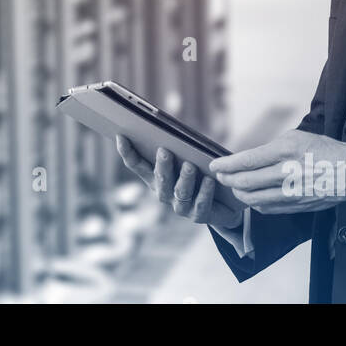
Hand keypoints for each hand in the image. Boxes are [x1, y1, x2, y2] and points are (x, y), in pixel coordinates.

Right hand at [116, 135, 242, 229]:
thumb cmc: (200, 174)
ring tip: (190, 166)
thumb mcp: (187, 158)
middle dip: (162, 167)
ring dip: (184, 179)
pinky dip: (204, 192)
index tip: (121, 136)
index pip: (137, 165)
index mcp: (156, 177)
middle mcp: (165, 193)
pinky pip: (200, 205)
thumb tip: (170, 129)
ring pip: (179, 193)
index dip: (127, 152)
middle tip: (164, 151)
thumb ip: (177, 148)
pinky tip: (209, 180)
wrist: (224, 203)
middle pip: (159, 180)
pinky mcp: (198, 215)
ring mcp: (180, 206)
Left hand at [210, 130, 345, 214]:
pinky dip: (256, 204)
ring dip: (240, 193)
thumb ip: (271, 148)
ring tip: (234, 187)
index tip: (215, 166)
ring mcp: (293, 192)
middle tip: (220, 176)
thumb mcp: (296, 137)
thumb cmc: (324, 150)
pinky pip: (269, 208)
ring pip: (255, 198)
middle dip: (228, 180)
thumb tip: (249, 158)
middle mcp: (288, 172)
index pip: (247, 160)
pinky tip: (251, 198)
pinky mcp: (298, 205)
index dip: (226, 165)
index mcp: (286, 150)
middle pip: (247, 182)